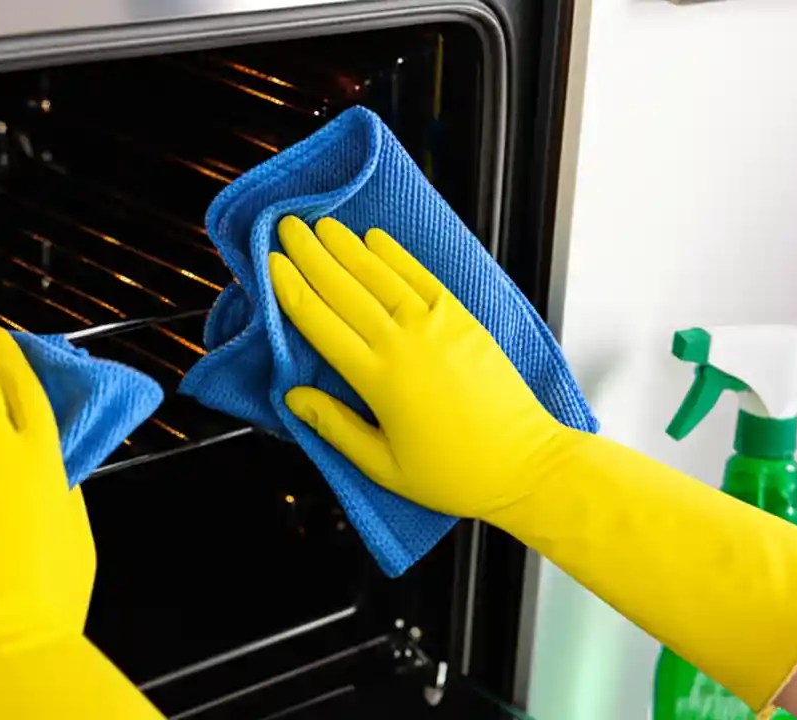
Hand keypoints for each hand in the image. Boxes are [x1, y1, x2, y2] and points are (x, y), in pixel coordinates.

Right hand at [270, 216, 571, 517]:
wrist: (525, 464)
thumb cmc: (454, 474)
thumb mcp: (383, 467)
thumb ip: (335, 428)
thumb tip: (293, 397)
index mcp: (377, 380)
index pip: (320, 323)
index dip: (290, 289)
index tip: (270, 264)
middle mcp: (403, 343)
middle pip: (344, 289)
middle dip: (311, 255)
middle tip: (286, 228)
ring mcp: (435, 326)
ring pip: (379, 275)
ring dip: (346, 246)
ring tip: (321, 225)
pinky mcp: (462, 319)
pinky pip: (421, 277)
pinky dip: (396, 255)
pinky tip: (374, 238)